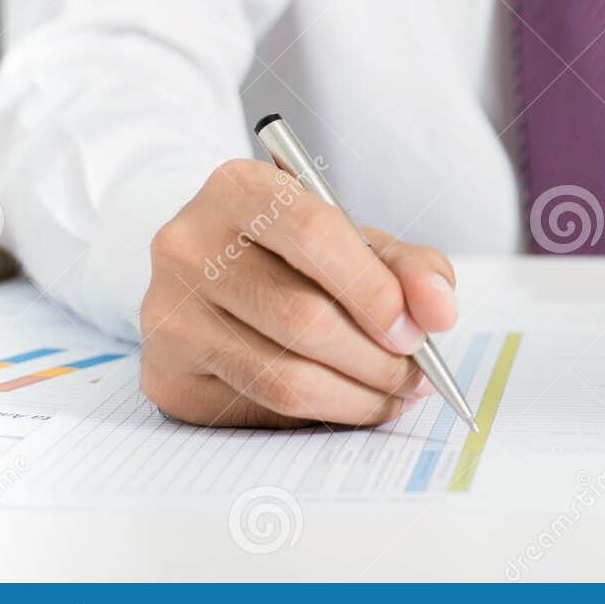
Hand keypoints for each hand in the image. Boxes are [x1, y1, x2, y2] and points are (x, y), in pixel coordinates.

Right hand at [140, 159, 458, 427]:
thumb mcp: (354, 240)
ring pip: (284, 375)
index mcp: (238, 189)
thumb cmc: (292, 254)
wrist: (208, 276)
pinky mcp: (166, 375)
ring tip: (396, 392)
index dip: (375, 290)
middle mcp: (188, 246)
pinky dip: (323, 414)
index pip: (315, 235)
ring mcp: (168, 313)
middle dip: (379, 358)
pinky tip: (351, 401)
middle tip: (418, 374)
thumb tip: (439, 311)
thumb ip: (408, 266)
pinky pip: (262, 408)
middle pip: (304, 318)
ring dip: (359, 396)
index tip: (416, 331)